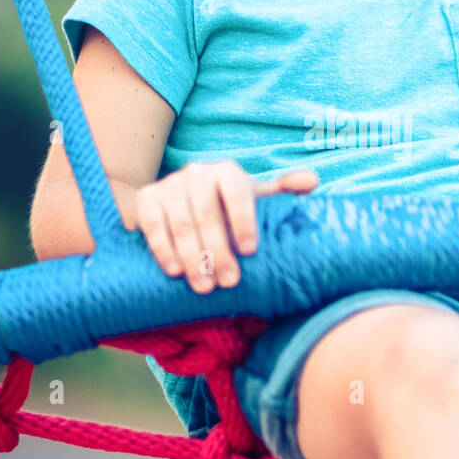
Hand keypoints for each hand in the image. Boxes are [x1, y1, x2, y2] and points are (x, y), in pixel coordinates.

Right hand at [134, 162, 318, 292]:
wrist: (175, 200)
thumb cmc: (225, 205)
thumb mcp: (254, 197)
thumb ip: (282, 191)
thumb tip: (312, 181)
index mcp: (228, 172)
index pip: (237, 192)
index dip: (243, 220)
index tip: (250, 251)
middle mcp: (197, 173)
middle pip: (207, 212)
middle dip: (218, 249)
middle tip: (228, 281)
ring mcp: (169, 184)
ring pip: (180, 222)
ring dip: (193, 256)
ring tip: (204, 286)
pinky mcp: (146, 199)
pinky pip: (151, 225)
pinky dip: (163, 248)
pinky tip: (174, 271)